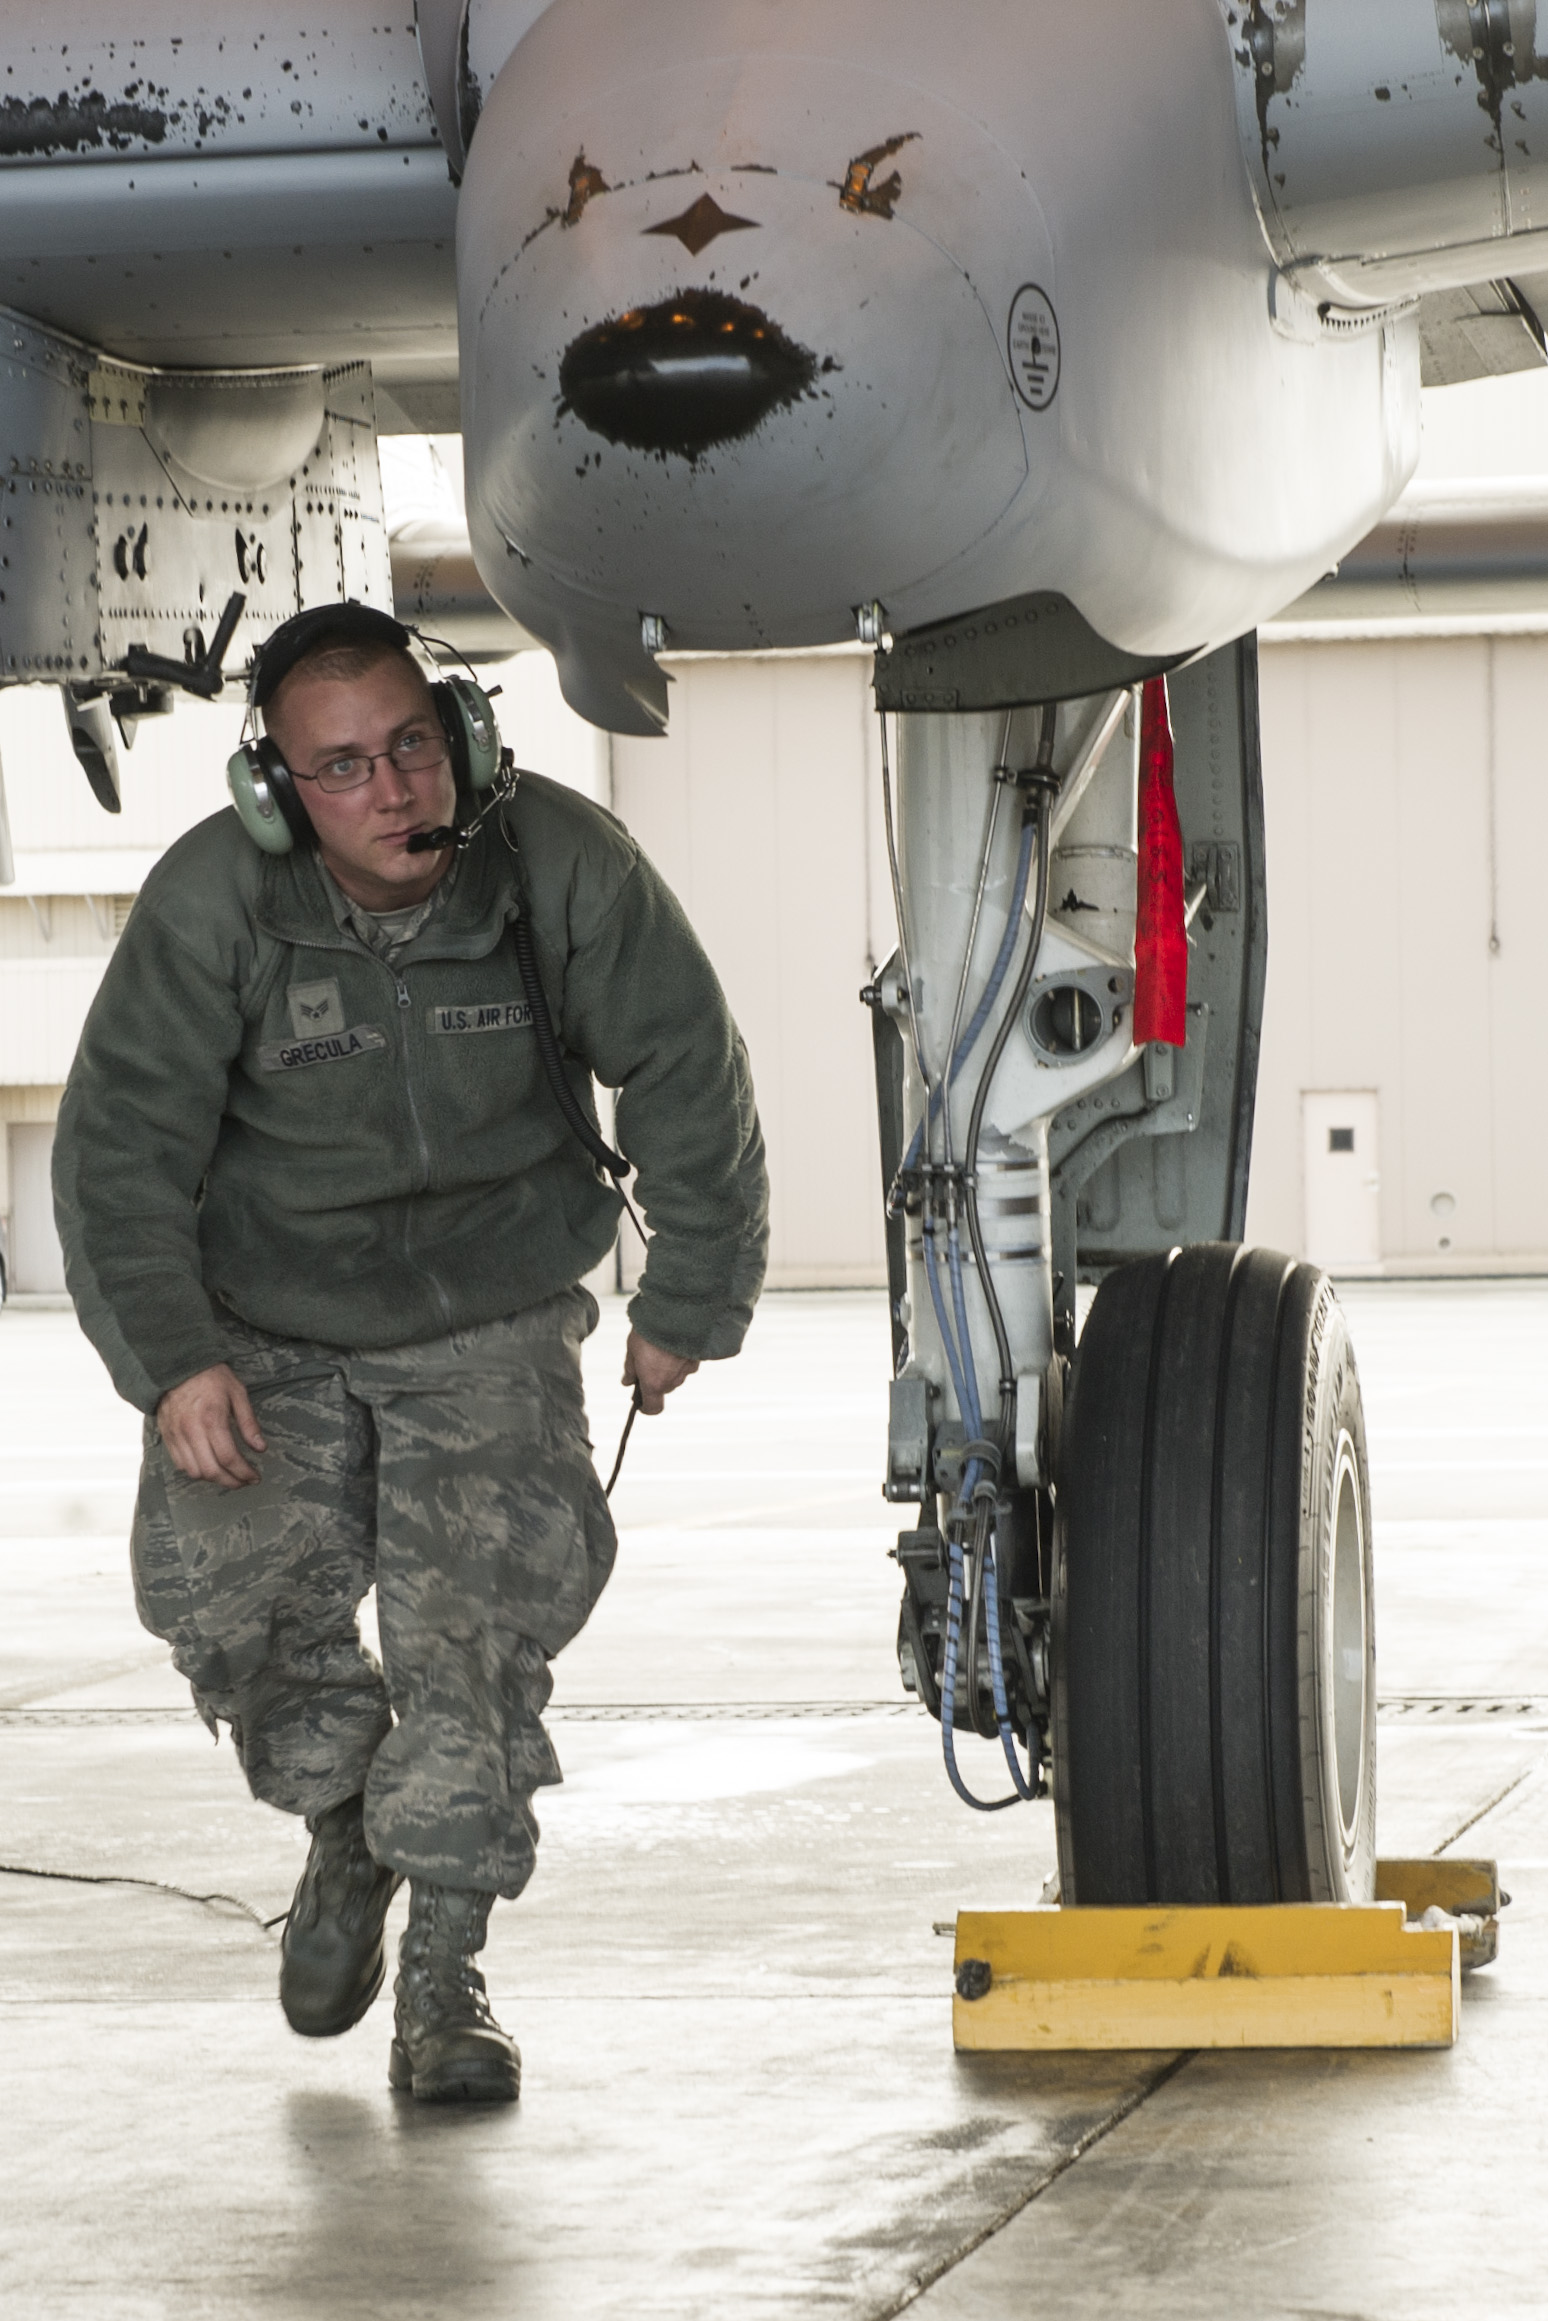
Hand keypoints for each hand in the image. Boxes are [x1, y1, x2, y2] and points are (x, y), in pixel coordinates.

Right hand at [156, 1363, 266, 1488]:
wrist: (176, 1365)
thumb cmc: (211, 1377)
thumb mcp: (237, 1393)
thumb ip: (249, 1423)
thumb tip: (260, 1448)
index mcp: (211, 1419)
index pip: (228, 1457)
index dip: (244, 1472)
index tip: (255, 1477)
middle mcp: (191, 1431)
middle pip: (211, 1471)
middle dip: (231, 1482)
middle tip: (244, 1481)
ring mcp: (176, 1435)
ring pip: (194, 1472)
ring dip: (214, 1479)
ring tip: (229, 1475)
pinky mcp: (167, 1436)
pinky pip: (180, 1464)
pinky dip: (196, 1471)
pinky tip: (210, 1465)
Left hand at [622, 1329, 699, 1415]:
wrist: (675, 1312)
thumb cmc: (650, 1331)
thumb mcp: (632, 1350)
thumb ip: (630, 1369)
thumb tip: (627, 1382)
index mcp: (654, 1383)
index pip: (653, 1408)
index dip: (646, 1407)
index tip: (640, 1402)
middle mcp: (672, 1381)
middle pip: (663, 1389)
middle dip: (655, 1380)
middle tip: (646, 1361)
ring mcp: (687, 1371)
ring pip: (676, 1376)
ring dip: (668, 1368)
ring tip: (661, 1347)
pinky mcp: (698, 1359)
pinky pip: (687, 1365)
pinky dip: (680, 1359)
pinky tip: (674, 1343)